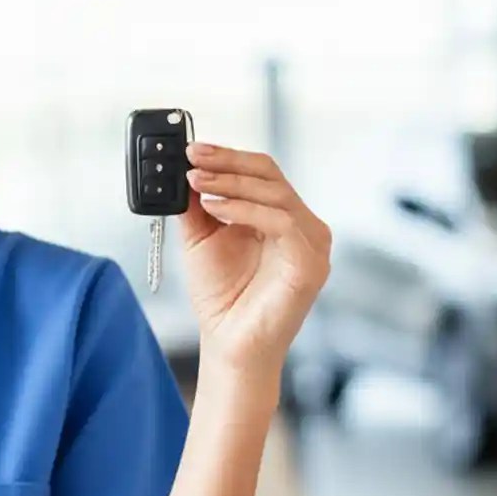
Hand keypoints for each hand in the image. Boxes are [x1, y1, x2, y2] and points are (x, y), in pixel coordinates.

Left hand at [178, 143, 331, 370]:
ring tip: (198, 183)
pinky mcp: (310, 262)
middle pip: (270, 175)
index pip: (262, 173)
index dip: (228, 156)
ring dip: (231, 183)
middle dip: (228, 163)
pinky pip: (280, 221)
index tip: (193, 150)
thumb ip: (198, 206)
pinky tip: (214, 208)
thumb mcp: (202, 241)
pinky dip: (244, 209)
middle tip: (192, 158)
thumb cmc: (222, 298)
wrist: (230, 345)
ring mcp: (312, 244)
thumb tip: (185, 171)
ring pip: (275, 193)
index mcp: (282, 218)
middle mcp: (303, 227)